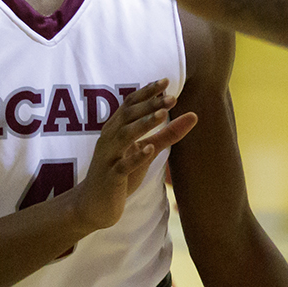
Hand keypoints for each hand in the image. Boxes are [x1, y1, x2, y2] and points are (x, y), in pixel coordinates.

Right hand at [69, 80, 197, 232]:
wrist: (93, 205)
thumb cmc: (120, 174)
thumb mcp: (146, 151)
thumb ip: (168, 134)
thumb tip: (194, 115)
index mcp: (115, 129)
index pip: (129, 105)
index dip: (146, 92)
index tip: (166, 81)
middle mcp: (109, 139)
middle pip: (128, 116)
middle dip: (149, 105)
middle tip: (171, 96)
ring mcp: (108, 158)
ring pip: (124, 136)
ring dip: (143, 125)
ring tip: (162, 115)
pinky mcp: (111, 178)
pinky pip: (122, 166)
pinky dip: (135, 157)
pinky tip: (149, 149)